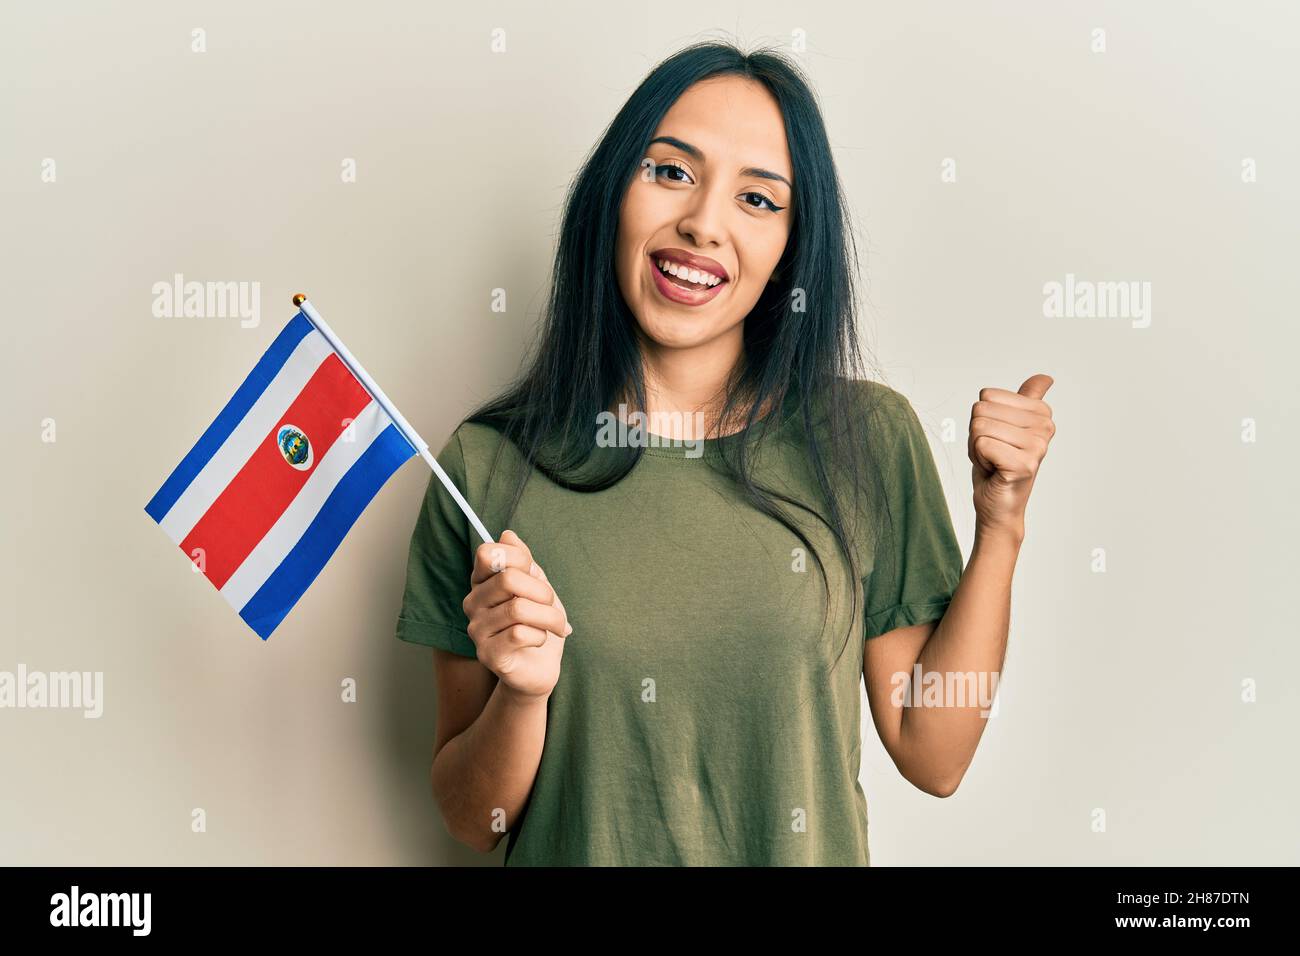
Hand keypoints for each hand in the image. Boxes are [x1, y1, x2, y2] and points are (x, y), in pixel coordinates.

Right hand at [462, 529, 570, 701]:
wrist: (540, 666)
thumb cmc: (538, 622)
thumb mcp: (536, 585)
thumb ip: (523, 561)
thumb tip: (507, 535)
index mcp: (482, 582)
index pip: (487, 553)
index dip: (519, 558)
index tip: (534, 572)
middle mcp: (473, 603)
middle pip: (508, 579)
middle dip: (542, 591)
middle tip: (552, 605)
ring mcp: (477, 629)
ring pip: (519, 608)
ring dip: (549, 617)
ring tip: (557, 625)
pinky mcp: (488, 654)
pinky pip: (521, 633)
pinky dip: (541, 635)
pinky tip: (540, 641)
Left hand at [968, 374, 1055, 541]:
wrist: (997, 505)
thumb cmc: (998, 464)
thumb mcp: (1007, 425)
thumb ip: (1025, 400)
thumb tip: (1046, 378)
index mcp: (1041, 413)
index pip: (987, 396)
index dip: (983, 418)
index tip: (997, 438)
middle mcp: (1045, 427)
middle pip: (981, 410)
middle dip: (978, 434)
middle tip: (993, 453)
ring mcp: (1037, 446)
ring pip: (979, 427)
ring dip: (977, 448)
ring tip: (993, 462)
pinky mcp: (1024, 464)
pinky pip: (981, 445)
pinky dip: (979, 460)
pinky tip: (994, 472)